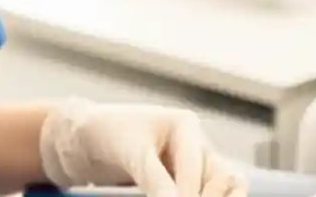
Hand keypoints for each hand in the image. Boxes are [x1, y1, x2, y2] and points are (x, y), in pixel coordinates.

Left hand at [39, 98, 248, 196]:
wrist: (89, 140)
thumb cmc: (108, 133)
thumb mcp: (131, 153)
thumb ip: (155, 179)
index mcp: (186, 125)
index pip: (195, 167)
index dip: (187, 194)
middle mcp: (197, 144)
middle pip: (225, 177)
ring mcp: (196, 165)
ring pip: (226, 187)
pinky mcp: (188, 183)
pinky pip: (209, 194)